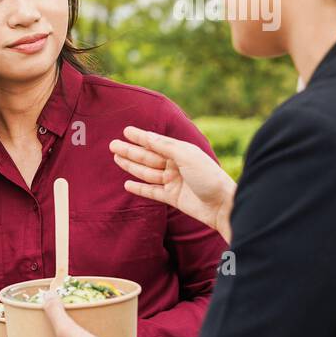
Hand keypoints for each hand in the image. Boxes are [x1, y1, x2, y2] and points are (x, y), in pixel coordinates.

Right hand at [110, 126, 235, 241]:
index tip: (126, 131)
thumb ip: (166, 146)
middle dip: (130, 151)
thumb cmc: (208, 177)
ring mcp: (173, 182)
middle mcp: (176, 165)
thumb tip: (147, 137)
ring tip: (116, 159)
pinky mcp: (172, 198)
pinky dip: (139, 188)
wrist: (223, 205)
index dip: (140, 137)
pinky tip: (127, 184)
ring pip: (147, 172)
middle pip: (148, 157)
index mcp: (181, 152)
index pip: (156, 143)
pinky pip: (151, 191)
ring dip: (131, 166)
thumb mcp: (187, 156)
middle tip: (113, 145)